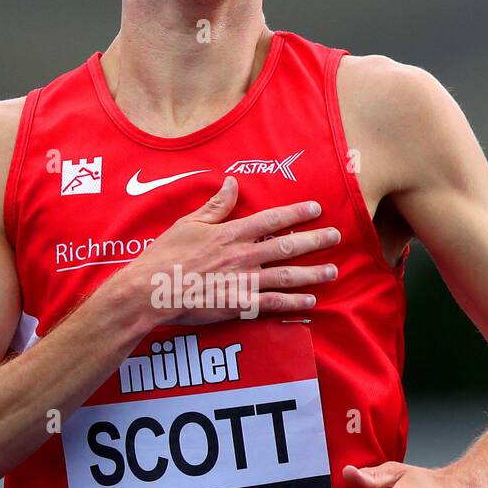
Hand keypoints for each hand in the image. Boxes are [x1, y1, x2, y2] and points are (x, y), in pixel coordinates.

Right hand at [121, 175, 341, 326]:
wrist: (151, 291)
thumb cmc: (165, 256)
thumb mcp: (188, 223)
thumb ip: (216, 205)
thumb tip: (233, 182)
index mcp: (231, 233)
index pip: (272, 219)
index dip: (297, 213)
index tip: (316, 208)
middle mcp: (243, 255)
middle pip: (287, 246)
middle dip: (315, 240)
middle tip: (336, 236)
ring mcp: (243, 281)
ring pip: (287, 275)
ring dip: (312, 273)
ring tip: (332, 270)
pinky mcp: (239, 304)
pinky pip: (273, 303)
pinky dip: (294, 302)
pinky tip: (311, 301)